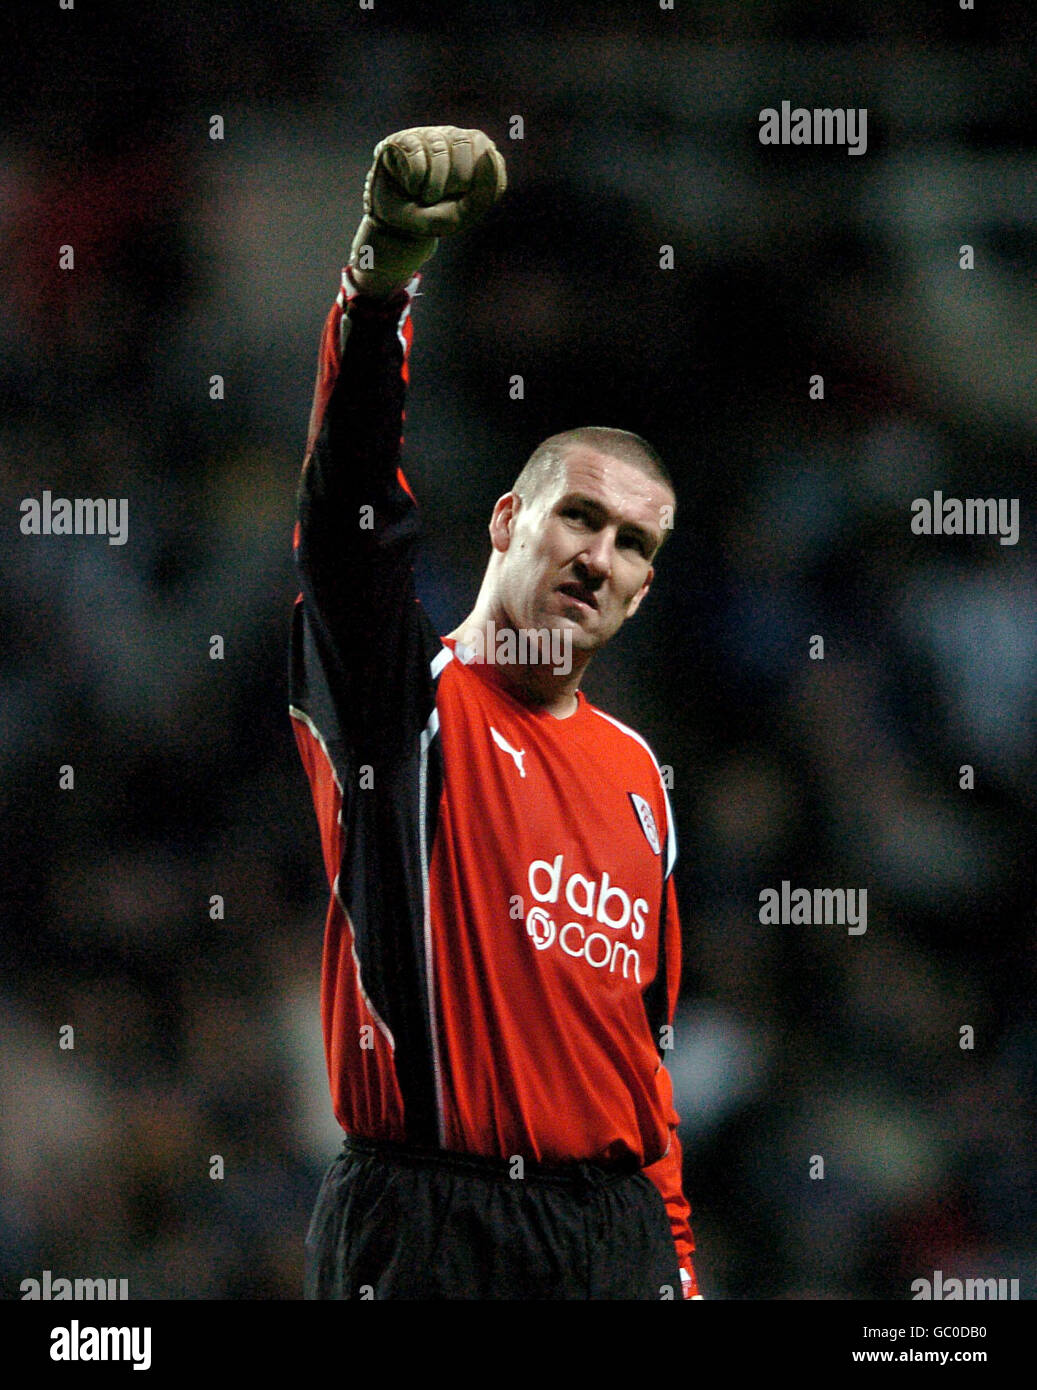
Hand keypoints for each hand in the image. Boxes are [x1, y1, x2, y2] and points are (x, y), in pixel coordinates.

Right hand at [349, 126, 506, 295]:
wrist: (397, 225)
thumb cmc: (434, 216)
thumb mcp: (463, 216)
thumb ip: (485, 192)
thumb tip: (491, 151)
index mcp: (479, 155)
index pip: (491, 160)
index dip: (475, 189)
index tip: (462, 202)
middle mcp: (457, 138)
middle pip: (465, 146)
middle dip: (453, 183)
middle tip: (442, 198)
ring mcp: (430, 135)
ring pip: (439, 150)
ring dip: (433, 186)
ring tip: (425, 195)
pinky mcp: (404, 139)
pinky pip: (414, 153)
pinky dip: (414, 180)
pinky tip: (411, 186)